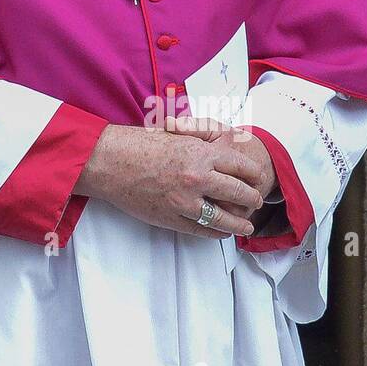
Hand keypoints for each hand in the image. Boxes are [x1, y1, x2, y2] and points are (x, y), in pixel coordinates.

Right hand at [75, 122, 265, 238]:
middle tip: (256, 201)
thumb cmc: (137, 144)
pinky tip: (222, 231)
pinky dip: (217, 232)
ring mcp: (185, 202)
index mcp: (200, 153)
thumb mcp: (174, 133)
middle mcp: (197, 178)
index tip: (257, 177)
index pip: (241, 166)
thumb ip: (200, 139)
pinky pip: (203, 231)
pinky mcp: (172, 218)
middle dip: (252, 198)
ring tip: (246, 224)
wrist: (109, 162)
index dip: (253, 173)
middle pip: (239, 193)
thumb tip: (222, 144)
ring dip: (239, 222)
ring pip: (225, 218)